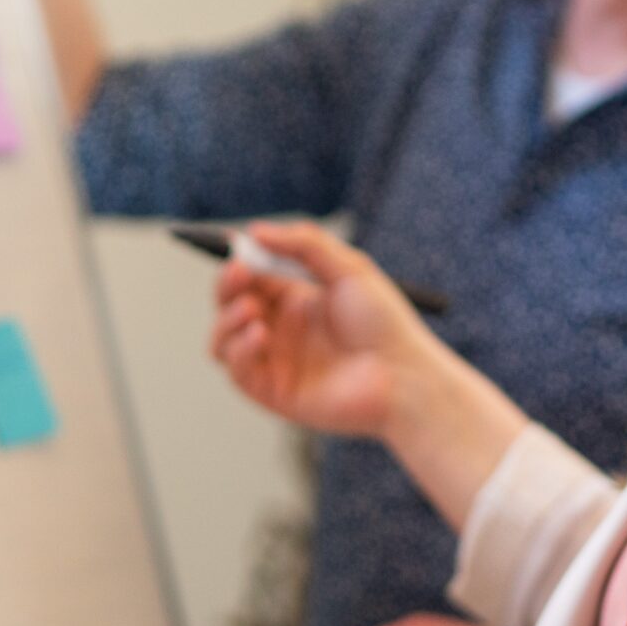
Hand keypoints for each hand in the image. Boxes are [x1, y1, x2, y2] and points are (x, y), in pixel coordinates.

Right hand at [208, 223, 439, 439]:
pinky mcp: (275, 393)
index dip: (239, 265)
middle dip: (227, 288)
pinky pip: (238, 373)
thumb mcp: (349, 269)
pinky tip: (260, 335)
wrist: (403, 375)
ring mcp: (276, 363)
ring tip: (252, 311)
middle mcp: (282, 331)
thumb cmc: (384, 323)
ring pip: (223, 341)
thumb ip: (304, 244)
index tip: (237, 252)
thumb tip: (254, 232)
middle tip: (239, 276)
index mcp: (297, 300)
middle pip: (230, 307)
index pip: (251, 279)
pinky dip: (239, 350)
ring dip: (227, 321)